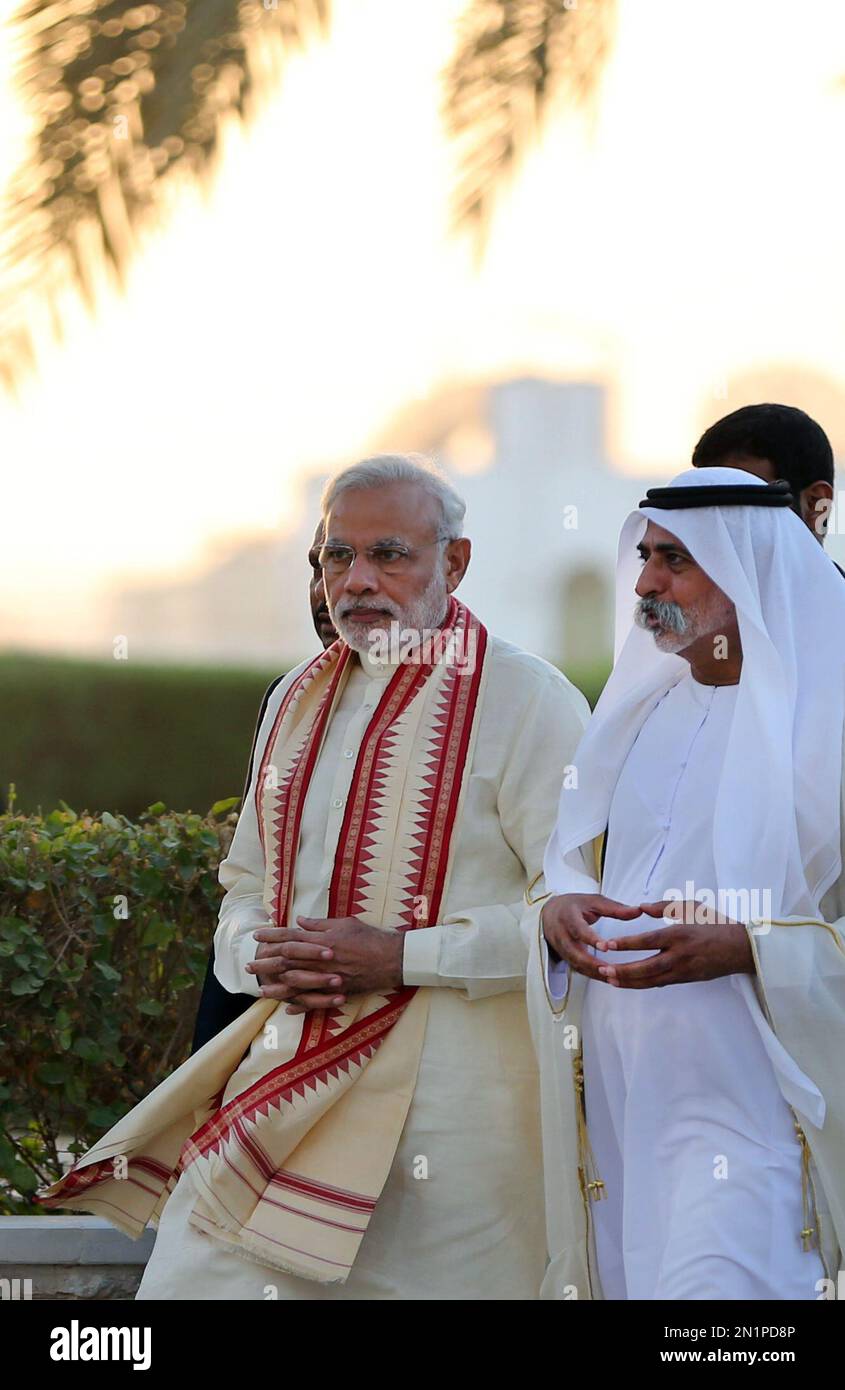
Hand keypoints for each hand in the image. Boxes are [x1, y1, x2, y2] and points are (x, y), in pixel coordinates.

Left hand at [250, 916, 404, 1012]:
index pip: (291, 936)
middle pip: (287, 961)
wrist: (391, 959)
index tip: (256, 936)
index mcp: (321, 940)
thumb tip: (299, 920)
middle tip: (248, 967)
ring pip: (297, 983)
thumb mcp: (344, 923)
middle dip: (266, 962)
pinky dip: (301, 1005)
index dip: (272, 936)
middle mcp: (320, 959)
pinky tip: (288, 1009)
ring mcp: (327, 977)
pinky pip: (315, 1001)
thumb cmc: (369, 937)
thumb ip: (319, 924)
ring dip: (277, 987)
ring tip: (261, 990)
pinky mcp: (337, 991)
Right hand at [540, 893, 642, 980]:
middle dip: (592, 963)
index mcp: (568, 917)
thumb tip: (638, 911)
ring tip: (613, 978)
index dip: (590, 939)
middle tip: (611, 969)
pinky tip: (608, 979)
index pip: (578, 930)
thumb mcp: (593, 901)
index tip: (605, 947)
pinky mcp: (565, 958)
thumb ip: (615, 908)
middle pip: (574, 953)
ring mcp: (561, 948)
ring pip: (576, 964)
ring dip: (594, 972)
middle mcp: (561, 934)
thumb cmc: (574, 906)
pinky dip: (592, 975)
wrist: (549, 912)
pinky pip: (578, 969)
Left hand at [598, 899, 754, 988]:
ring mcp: (683, 970)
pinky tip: (630, 983)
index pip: (647, 941)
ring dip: (629, 982)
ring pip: (651, 980)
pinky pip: (661, 982)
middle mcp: (680, 955)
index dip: (625, 944)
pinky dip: (644, 983)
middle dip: (623, 970)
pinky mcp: (687, 979)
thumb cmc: (716, 923)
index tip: (607, 945)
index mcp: (680, 934)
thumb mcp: (692, 906)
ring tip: (610, 980)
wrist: (742, 948)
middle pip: (646, 967)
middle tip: (602, 970)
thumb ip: (665, 906)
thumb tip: (642, 907)